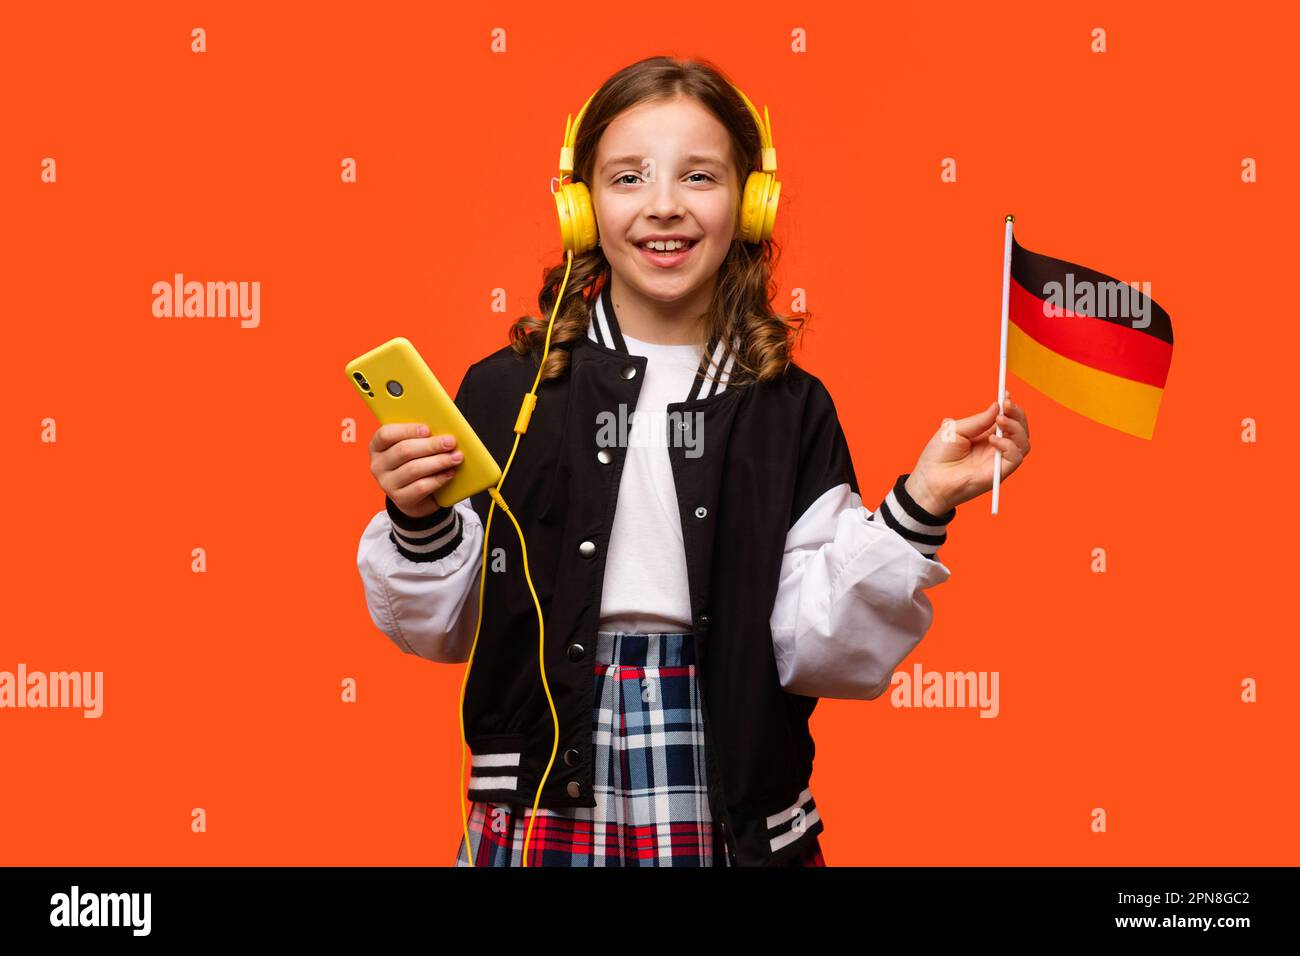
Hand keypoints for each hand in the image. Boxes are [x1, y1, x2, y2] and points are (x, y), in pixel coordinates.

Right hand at [369, 423, 463, 518]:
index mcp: (377, 446)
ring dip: (438, 462)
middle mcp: (378, 465)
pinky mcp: (400, 499)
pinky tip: (450, 473)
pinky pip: (421, 487)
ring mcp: (387, 484)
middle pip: (403, 451)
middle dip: (430, 445)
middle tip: (450, 442)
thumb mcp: (414, 448)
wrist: (416, 497)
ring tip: (455, 457)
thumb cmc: (415, 463)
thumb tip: (442, 432)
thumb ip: (421, 438)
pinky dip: (438, 479)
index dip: (407, 430)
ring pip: (413, 469)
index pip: (386, 434)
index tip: (427, 429)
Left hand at [905, 391, 1030, 512]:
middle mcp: (996, 447)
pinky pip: (1016, 458)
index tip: (1006, 393)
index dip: (1010, 406)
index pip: (1007, 418)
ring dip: (1016, 427)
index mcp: (986, 434)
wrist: (930, 480)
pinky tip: (993, 440)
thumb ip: (977, 420)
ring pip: (1024, 442)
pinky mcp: (999, 473)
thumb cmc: (938, 456)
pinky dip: (1009, 446)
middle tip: (1007, 404)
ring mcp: (998, 460)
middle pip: (1020, 429)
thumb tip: (996, 406)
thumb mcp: (955, 430)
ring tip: (1000, 421)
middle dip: (1017, 414)